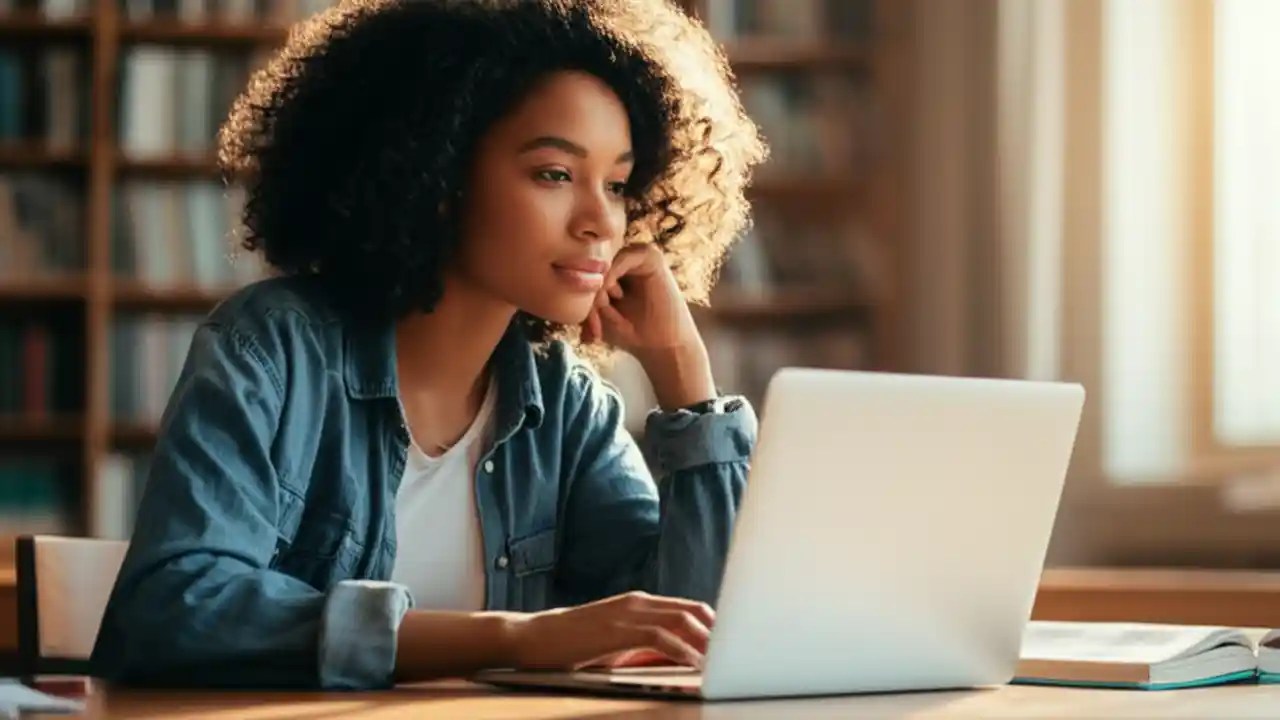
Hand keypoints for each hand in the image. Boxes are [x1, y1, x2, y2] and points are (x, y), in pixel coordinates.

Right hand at [508, 591, 714, 670]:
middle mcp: (638, 602)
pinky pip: (659, 638)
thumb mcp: (613, 642)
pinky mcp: (617, 630)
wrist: (532, 637)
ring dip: (707, 641)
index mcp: (639, 603)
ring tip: (726, 660)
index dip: (715, 624)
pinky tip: (695, 664)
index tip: (734, 643)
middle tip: (740, 652)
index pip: (689, 608)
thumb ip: (642, 645)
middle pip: (693, 611)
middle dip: (719, 632)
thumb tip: (675, 660)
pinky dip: (682, 651)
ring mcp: (627, 614)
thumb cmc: (572, 644)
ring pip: (681, 621)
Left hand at [582, 243, 716, 409]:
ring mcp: (636, 255)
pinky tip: (612, 298)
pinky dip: (610, 278)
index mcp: (609, 270)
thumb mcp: (597, 315)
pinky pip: (620, 259)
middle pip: (591, 266)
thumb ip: (580, 298)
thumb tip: (561, 285)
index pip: (583, 272)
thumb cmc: (630, 331)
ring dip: (598, 290)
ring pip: (603, 264)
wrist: (662, 346)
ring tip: (605, 314)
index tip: (586, 331)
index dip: (578, 297)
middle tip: (595, 327)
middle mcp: (622, 259)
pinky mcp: (650, 255)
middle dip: (587, 297)